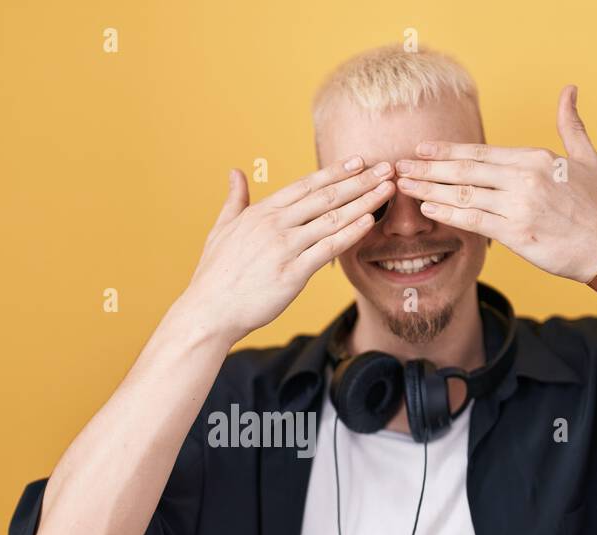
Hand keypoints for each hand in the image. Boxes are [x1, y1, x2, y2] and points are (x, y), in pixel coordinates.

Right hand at [180, 156, 396, 341]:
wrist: (209, 311)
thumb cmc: (214, 275)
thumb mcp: (220, 230)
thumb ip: (234, 200)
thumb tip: (234, 172)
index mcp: (261, 213)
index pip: (305, 185)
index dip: (335, 172)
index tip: (358, 161)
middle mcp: (274, 225)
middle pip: (325, 196)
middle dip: (359, 181)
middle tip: (386, 168)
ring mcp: (284, 248)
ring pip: (331, 219)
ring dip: (363, 202)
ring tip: (387, 190)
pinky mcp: (292, 273)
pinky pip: (328, 249)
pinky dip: (350, 233)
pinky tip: (370, 222)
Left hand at [393, 85, 596, 283]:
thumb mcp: (586, 159)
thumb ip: (571, 124)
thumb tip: (570, 90)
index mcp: (536, 158)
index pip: (481, 152)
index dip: (448, 150)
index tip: (422, 149)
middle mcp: (525, 178)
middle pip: (465, 169)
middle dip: (428, 167)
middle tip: (400, 166)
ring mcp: (520, 205)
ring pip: (464, 194)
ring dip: (429, 189)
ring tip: (404, 186)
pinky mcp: (517, 233)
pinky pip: (474, 220)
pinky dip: (448, 213)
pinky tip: (428, 208)